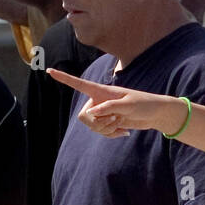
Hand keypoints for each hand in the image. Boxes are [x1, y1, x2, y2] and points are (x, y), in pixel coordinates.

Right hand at [46, 70, 185, 135]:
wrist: (156, 114)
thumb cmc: (145, 104)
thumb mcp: (129, 104)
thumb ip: (110, 107)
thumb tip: (93, 112)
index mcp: (102, 90)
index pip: (79, 84)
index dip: (64, 78)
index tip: (49, 70)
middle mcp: (99, 100)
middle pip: (84, 116)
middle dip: (97, 122)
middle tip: (115, 119)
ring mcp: (103, 112)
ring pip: (92, 126)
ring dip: (106, 129)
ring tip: (121, 122)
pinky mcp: (109, 123)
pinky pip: (101, 133)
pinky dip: (111, 134)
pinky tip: (124, 131)